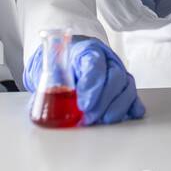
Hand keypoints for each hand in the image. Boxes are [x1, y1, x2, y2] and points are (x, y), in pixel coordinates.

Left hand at [23, 37, 145, 124]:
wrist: (68, 57)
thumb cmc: (60, 62)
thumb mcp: (48, 67)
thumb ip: (47, 84)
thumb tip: (37, 107)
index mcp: (86, 50)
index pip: (95, 64)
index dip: (92, 85)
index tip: (84, 104)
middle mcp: (107, 59)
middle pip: (115, 77)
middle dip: (103, 101)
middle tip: (89, 118)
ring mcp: (118, 71)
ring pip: (127, 87)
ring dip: (117, 107)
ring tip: (103, 121)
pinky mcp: (123, 84)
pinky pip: (132, 95)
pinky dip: (132, 106)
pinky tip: (128, 115)